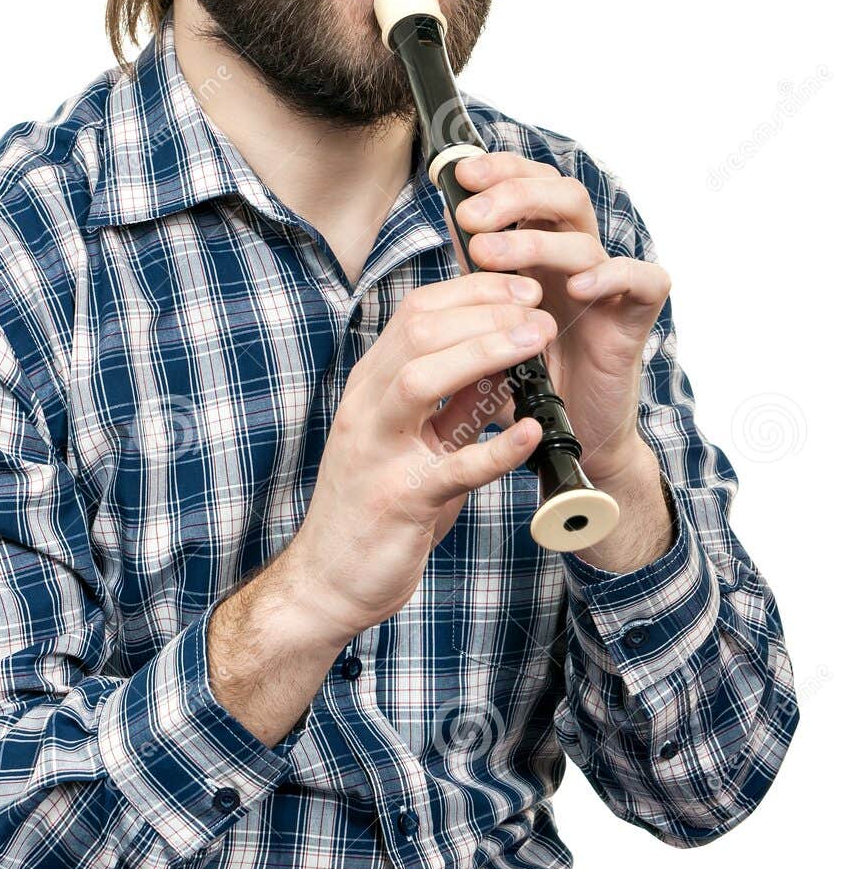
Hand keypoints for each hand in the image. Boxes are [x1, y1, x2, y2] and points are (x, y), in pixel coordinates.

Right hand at [292, 267, 557, 643]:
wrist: (327, 580)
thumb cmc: (375, 506)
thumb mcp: (416, 439)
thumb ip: (456, 401)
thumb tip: (505, 356)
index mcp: (370, 386)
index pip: (417, 313)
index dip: (474, 291)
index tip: (522, 289)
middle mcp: (366, 407)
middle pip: (420, 332)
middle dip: (486, 310)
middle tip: (540, 309)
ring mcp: (377, 452)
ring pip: (422, 380)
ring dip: (486, 353)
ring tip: (538, 344)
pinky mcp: (398, 501)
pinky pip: (450, 468)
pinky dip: (495, 448)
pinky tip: (531, 432)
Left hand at [449, 151, 670, 484]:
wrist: (567, 433)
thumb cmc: (529, 374)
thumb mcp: (492, 315)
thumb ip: (478, 268)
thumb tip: (450, 212)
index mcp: (544, 247)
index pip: (532, 184)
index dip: (501, 169)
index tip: (460, 174)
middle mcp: (578, 258)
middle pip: (562, 194)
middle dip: (513, 195)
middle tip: (470, 215)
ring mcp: (609, 285)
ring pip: (585, 237)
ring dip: (533, 240)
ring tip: (487, 254)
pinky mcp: (635, 317)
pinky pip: (644, 279)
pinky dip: (612, 275)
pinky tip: (576, 285)